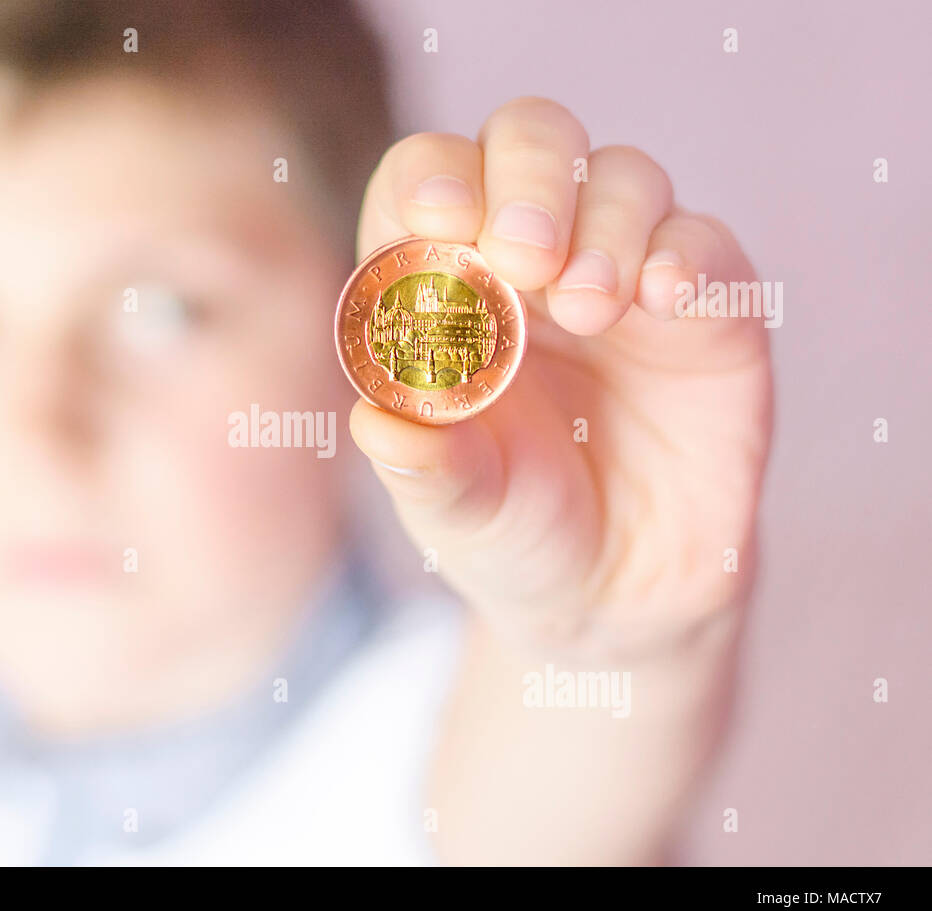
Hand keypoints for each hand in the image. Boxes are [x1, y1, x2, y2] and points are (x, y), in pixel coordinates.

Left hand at [350, 97, 771, 659]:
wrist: (614, 595)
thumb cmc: (510, 530)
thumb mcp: (454, 511)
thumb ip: (423, 467)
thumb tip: (377, 421)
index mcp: (446, 283)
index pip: (430, 180)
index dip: (432, 180)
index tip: (443, 220)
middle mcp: (533, 259)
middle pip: (529, 141)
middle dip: (526, 179)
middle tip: (523, 254)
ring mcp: (622, 273)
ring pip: (623, 177)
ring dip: (604, 224)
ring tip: (588, 308)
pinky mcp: (706, 311)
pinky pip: (704, 244)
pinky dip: (686, 254)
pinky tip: (662, 298)